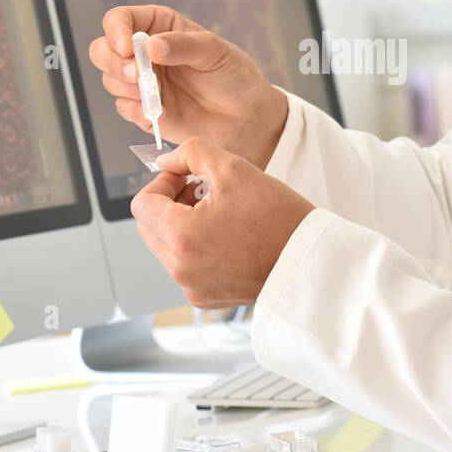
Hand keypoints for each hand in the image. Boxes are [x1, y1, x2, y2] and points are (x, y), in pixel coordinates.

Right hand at [88, 5, 288, 168]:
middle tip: (137, 76)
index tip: (127, 48)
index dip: (116, 31)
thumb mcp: (215, 52)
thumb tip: (151, 46)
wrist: (246, 119)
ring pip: (110, 80)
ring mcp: (143, 81)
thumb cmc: (234, 77)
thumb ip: (183, 45)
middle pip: (103, 50)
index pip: (121, 19)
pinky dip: (136, 111)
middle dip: (113, 63)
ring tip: (157, 96)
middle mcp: (145, 52)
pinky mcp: (144, 109)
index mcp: (160, 27)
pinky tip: (159, 114)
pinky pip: (123, 107)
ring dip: (126, 88)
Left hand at [131, 137, 315, 307]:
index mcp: (180, 237)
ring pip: (166, 246)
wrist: (310, 262)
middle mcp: (180, 268)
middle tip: (203, 190)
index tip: (186, 176)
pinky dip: (197, 247)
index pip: (142, 204)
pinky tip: (227, 235)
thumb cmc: (279, 218)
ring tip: (220, 212)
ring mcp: (191, 286)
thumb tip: (166, 161)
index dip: (162, 182)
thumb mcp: (234, 168)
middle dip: (170, 203)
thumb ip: (191, 153)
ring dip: (182, 224)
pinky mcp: (206, 297)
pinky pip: (186, 266)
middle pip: (149, 226)